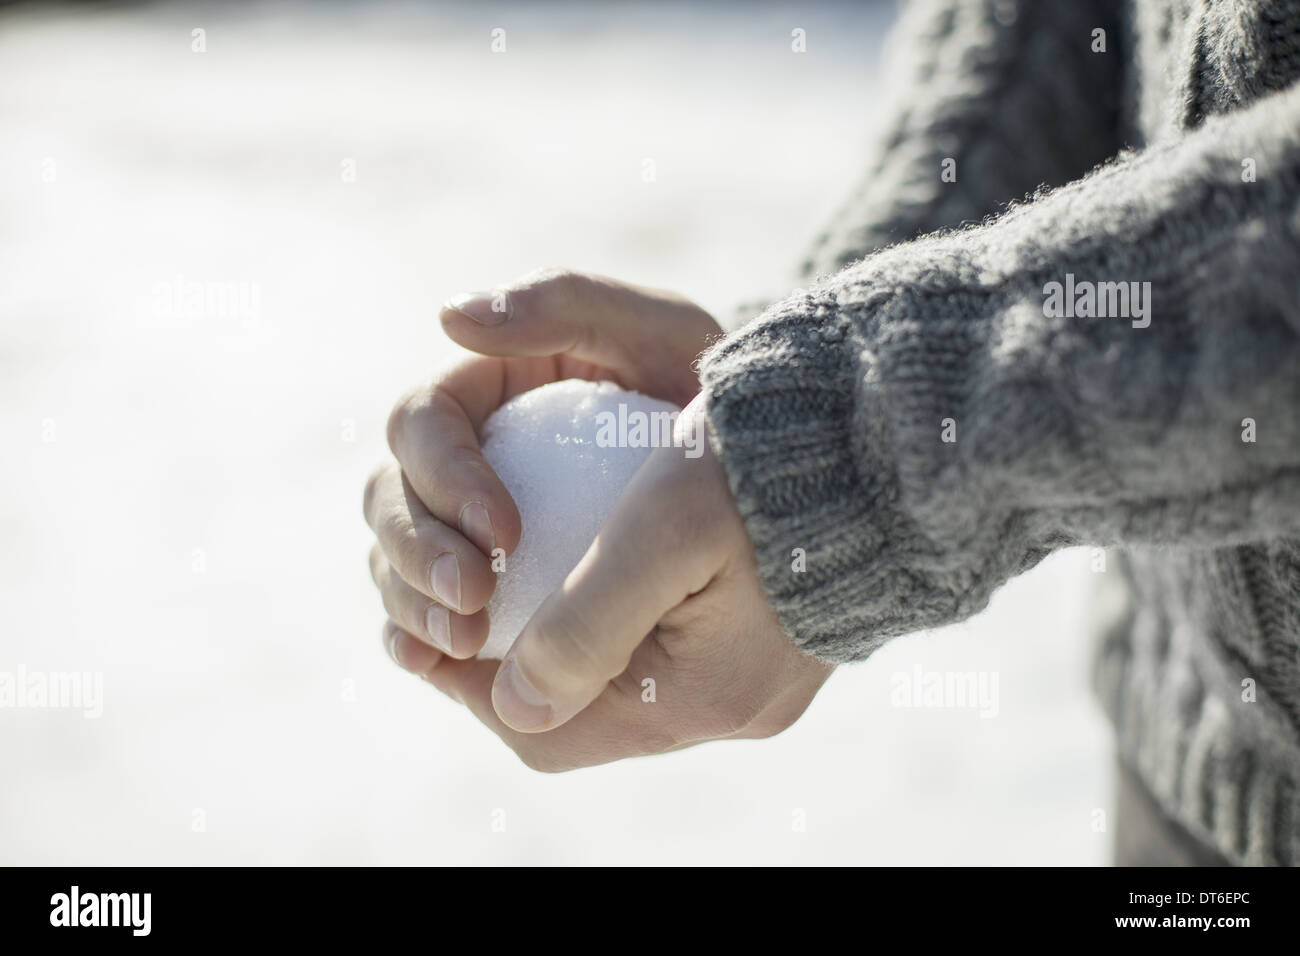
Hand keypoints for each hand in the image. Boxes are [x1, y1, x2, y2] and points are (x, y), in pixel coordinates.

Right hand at [364, 269, 719, 663]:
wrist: (748, 473)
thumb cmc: (701, 391)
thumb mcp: (656, 329)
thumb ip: (562, 303)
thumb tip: (448, 316)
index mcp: (480, 393)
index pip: (421, 427)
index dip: (444, 478)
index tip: (504, 530)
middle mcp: (457, 461)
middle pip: (391, 501)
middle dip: (417, 553)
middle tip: (472, 598)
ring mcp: (461, 528)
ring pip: (395, 563)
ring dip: (411, 604)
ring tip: (465, 641)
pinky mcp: (480, 588)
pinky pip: (424, 617)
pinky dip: (416, 640)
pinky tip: (436, 665)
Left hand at [419, 395, 834, 770]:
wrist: (879, 440)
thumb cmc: (766, 468)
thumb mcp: (662, 528)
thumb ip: (583, 624)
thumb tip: (512, 703)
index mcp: (707, 698)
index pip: (547, 734)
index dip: (470, 692)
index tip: (424, 633)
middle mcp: (736, 709)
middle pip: (583, 722)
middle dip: (507, 676)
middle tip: (460, 612)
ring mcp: (759, 683)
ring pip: (623, 691)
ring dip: (558, 651)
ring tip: (513, 593)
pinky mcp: (773, 649)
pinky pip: (665, 660)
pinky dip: (611, 629)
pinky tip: (587, 575)